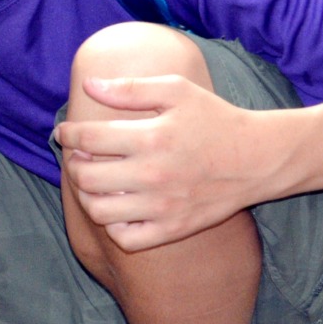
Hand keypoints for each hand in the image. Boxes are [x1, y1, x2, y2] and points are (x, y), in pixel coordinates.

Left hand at [55, 74, 280, 249]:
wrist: (257, 159)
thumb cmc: (216, 120)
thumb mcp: (178, 91)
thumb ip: (131, 88)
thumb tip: (89, 85)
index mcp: (152, 138)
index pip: (88, 138)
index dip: (67, 134)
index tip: (64, 133)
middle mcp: (153, 175)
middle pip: (86, 177)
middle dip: (73, 164)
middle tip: (77, 157)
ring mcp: (161, 207)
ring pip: (98, 211)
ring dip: (86, 196)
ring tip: (92, 182)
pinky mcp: (171, 229)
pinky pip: (124, 238)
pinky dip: (111, 226)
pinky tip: (116, 208)